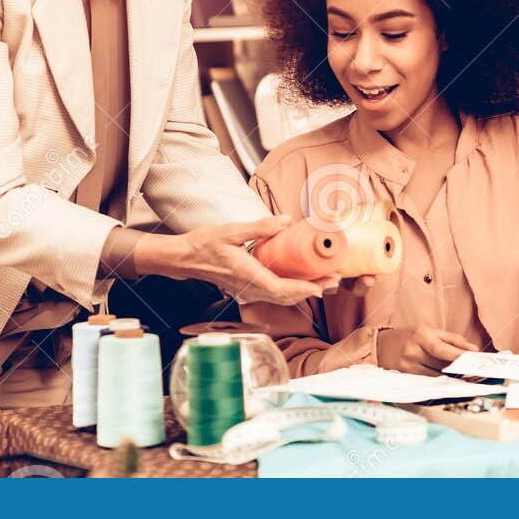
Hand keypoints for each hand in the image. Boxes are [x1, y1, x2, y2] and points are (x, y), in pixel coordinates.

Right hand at [137, 217, 337, 304]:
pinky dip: (291, 290)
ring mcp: (248, 291)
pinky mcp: (246, 289)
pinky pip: (273, 294)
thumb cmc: (204, 245)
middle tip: (335, 279)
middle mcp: (251, 288)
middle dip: (313, 290)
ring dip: (304, 291)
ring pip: (281, 298)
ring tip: (324, 280)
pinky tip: (300, 280)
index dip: (307, 288)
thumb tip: (287, 220)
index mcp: (249, 276)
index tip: (325, 283)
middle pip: (288, 297)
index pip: (284, 289)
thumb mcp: (232, 231)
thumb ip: (261, 227)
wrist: (184, 258)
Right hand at [376, 327, 479, 374]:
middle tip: (474, 371)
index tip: (474, 361)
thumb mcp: (430, 330)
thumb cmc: (409, 336)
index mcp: (421, 335)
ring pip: (436, 377)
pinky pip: (428, 382)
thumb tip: (473, 350)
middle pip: (441, 365)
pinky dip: (439, 382)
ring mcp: (408, 367)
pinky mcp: (406, 378)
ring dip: (451, 378)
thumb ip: (453, 339)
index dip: (459, 356)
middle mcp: (413, 352)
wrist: (380, 346)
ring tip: (463, 376)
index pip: (442, 349)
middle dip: (459, 369)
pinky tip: (448, 381)